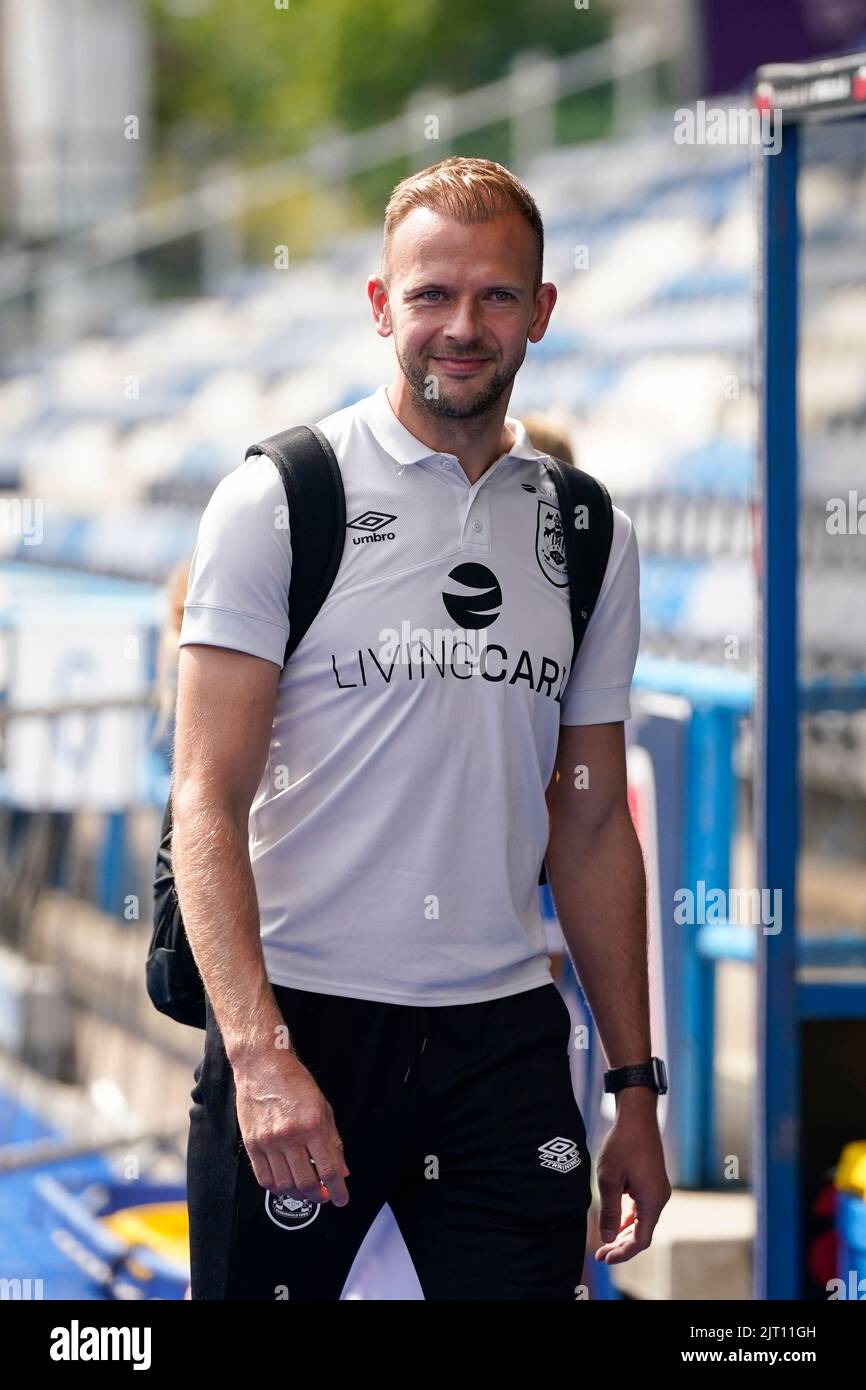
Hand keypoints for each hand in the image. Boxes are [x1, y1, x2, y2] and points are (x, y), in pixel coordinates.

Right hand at [232, 1048, 349, 1206]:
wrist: (262, 1066)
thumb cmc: (295, 1082)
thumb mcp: (323, 1107)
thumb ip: (333, 1141)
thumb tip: (342, 1170)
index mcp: (312, 1125)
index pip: (328, 1169)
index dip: (338, 1189)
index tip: (342, 1199)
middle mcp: (290, 1136)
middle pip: (306, 1182)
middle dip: (318, 1195)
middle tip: (324, 1195)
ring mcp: (268, 1142)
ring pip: (285, 1184)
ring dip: (298, 1194)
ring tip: (306, 1191)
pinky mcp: (252, 1144)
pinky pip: (264, 1178)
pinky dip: (277, 1188)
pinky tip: (286, 1185)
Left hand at [594, 1094, 670, 1262]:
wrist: (636, 1116)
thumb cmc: (622, 1145)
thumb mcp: (609, 1179)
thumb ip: (609, 1211)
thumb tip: (607, 1238)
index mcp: (652, 1200)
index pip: (641, 1240)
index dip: (622, 1253)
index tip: (603, 1258)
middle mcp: (659, 1198)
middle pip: (642, 1233)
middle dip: (621, 1245)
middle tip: (600, 1254)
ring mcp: (657, 1190)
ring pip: (642, 1221)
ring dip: (624, 1233)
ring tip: (605, 1242)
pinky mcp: (652, 1182)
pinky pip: (642, 1209)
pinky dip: (628, 1219)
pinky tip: (615, 1223)